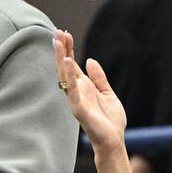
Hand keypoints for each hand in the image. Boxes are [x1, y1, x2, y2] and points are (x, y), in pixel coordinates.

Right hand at [54, 30, 127, 157]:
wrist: (114, 141)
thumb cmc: (111, 121)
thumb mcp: (108, 93)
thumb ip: (99, 78)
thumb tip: (90, 60)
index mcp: (83, 87)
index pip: (72, 65)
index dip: (68, 49)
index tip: (64, 33)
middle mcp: (77, 92)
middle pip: (65, 67)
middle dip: (61, 49)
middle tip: (57, 31)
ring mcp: (76, 100)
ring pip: (65, 76)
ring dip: (61, 58)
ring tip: (58, 41)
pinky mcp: (79, 109)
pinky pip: (72, 90)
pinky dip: (70, 76)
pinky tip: (68, 62)